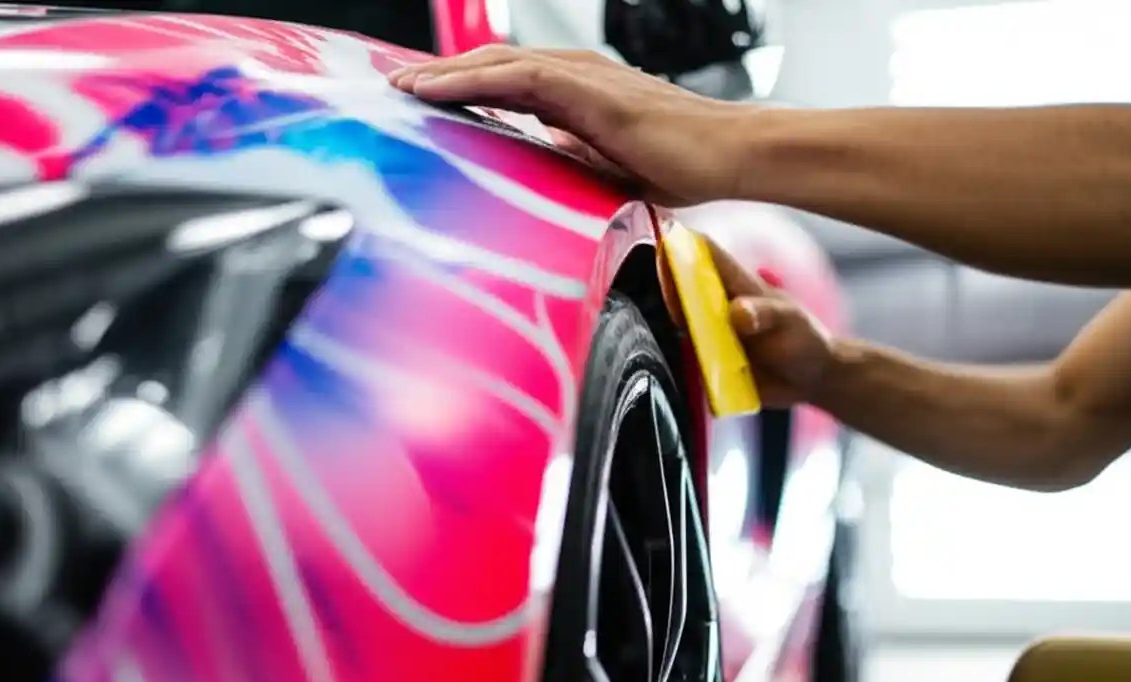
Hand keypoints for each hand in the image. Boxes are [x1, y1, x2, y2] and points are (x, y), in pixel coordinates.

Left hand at [387, 45, 753, 206]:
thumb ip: (578, 157)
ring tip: (402, 86)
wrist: (732, 155)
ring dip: (444, 74)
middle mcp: (578, 76)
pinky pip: (516, 77)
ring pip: (497, 65)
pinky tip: (434, 90)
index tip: (426, 102)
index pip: (510, 83)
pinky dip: (470, 81)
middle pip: (494, 66)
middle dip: (442, 75)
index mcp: (583, 94)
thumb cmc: (686, 163)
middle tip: (398, 86)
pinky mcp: (587, 89)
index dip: (465, 88)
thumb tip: (547, 161)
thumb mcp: (615, 167)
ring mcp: (582, 77)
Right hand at [659, 238, 835, 407]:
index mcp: (739, 285)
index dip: (682, 242)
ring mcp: (712, 332)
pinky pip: (683, 353)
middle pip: (682, 283)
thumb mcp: (792, 323)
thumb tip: (736, 311)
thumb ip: (766, 315)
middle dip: (665, 281)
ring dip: (665, 318)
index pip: (706, 253)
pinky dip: (671, 352)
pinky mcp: (708, 360)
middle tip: (650, 289)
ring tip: (650, 321)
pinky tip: (661, 356)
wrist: (812, 380)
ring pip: (678, 317)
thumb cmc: (805, 340)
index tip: (659, 241)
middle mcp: (719, 304)